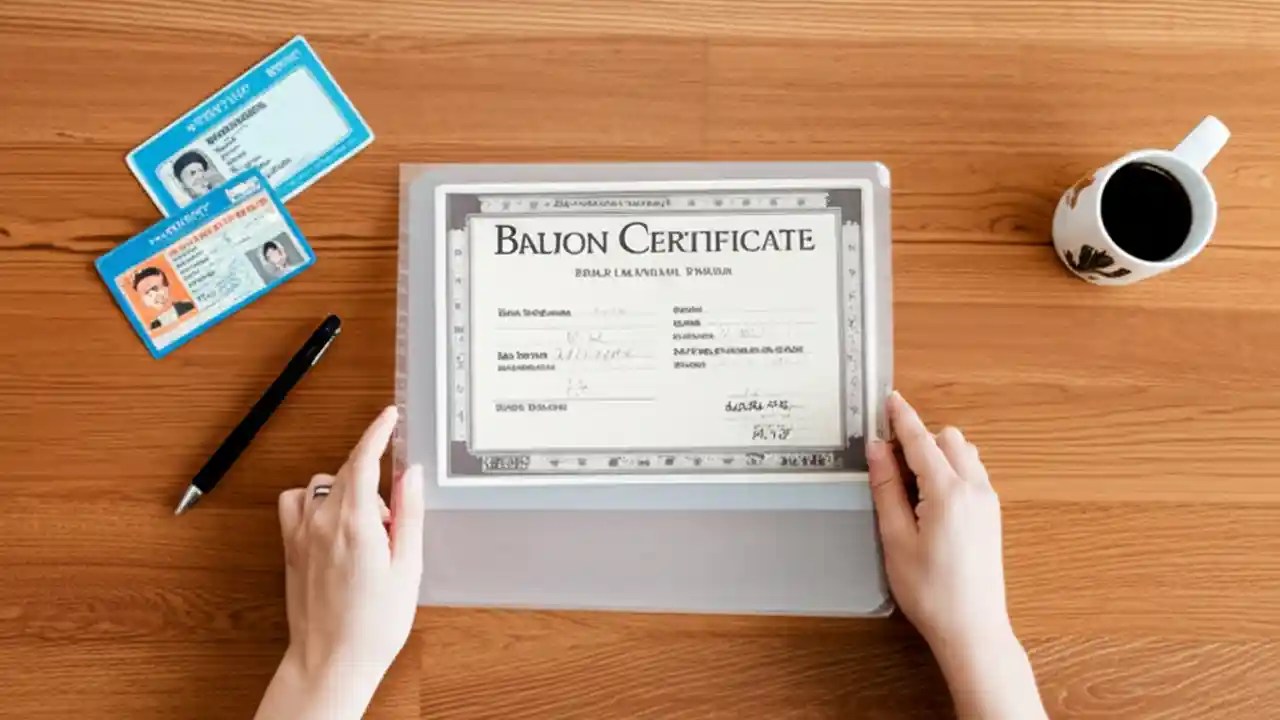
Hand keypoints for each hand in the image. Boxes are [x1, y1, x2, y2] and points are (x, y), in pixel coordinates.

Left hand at [256, 406, 424, 719]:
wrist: (332, 661)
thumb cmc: (373, 625)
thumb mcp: (407, 568)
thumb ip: (409, 515)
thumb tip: (410, 475)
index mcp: (355, 525)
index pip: (363, 460)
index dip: (377, 432)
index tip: (388, 417)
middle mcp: (322, 523)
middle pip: (345, 470)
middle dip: (372, 471)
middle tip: (396, 508)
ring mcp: (301, 535)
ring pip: (322, 485)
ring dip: (345, 488)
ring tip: (368, 522)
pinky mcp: (290, 548)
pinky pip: (296, 504)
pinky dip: (313, 500)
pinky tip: (333, 521)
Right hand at [868, 393, 1045, 719]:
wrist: (972, 628)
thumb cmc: (929, 590)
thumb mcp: (895, 538)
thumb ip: (886, 488)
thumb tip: (878, 449)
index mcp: (948, 492)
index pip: (921, 440)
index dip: (902, 417)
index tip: (889, 398)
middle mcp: (975, 489)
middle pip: (948, 439)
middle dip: (920, 438)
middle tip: (889, 458)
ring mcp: (988, 501)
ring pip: (964, 454)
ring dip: (937, 454)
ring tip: (908, 482)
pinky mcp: (992, 515)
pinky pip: (972, 474)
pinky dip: (951, 470)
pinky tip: (929, 498)